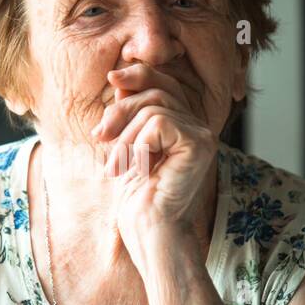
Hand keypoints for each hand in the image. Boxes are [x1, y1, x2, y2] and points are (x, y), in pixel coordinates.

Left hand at [90, 63, 216, 267]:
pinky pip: (158, 123)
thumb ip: (128, 112)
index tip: (111, 80)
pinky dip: (138, 145)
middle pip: (157, 90)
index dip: (139, 74)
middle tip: (101, 137)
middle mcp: (198, 126)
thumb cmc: (137, 196)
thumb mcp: (126, 144)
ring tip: (121, 165)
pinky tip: (139, 169)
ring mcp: (203, 135)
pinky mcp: (200, 145)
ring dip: (126, 137)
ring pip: (153, 108)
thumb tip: (118, 77)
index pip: (164, 82)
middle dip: (121, 110)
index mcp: (184, 124)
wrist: (148, 230)